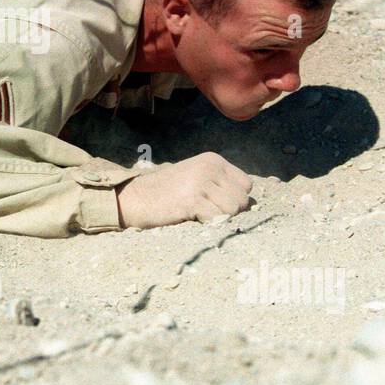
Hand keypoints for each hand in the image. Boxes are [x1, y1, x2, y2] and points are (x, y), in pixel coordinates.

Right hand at [115, 152, 252, 227]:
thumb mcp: (196, 178)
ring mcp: (201, 183)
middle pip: (242, 199)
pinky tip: (191, 218)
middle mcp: (209, 168)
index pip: (246, 184)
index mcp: (213, 160)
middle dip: (229, 211)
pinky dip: (207, 224)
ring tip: (198, 214)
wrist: (136, 198)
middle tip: (206, 212)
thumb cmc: (167, 193)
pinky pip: (217, 218)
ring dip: (218, 218)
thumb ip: (220, 185)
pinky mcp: (192, 200)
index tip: (216, 203)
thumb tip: (248, 204)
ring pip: (233, 210)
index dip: (235, 198)